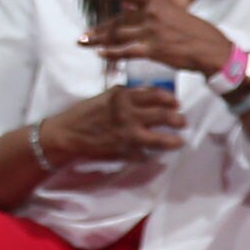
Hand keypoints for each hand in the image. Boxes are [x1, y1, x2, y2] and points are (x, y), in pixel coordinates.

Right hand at [40, 85, 186, 165]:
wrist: (67, 134)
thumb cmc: (84, 113)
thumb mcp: (105, 97)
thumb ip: (125, 95)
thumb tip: (145, 95)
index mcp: (123, 97)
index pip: (156, 95)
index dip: (170, 99)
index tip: (176, 103)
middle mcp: (129, 115)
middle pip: (163, 116)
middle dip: (178, 119)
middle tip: (183, 121)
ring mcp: (127, 135)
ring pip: (160, 139)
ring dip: (173, 140)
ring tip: (179, 141)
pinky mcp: (124, 152)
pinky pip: (144, 155)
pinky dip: (149, 155)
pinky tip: (153, 154)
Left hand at [76, 0, 238, 80]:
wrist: (211, 50)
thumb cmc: (194, 30)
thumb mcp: (173, 10)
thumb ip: (150, 7)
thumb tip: (127, 3)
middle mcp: (152, 12)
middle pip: (118, 19)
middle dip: (99, 29)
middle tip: (83, 36)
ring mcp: (152, 30)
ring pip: (118, 35)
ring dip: (99, 41)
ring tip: (85, 44)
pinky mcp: (154, 49)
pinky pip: (126, 51)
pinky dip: (112, 53)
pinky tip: (101, 54)